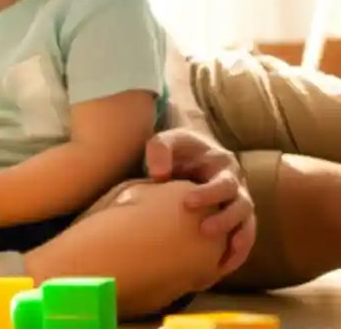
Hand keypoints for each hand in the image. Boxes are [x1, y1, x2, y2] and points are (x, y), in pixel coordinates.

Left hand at [145, 128, 255, 277]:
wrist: (191, 151)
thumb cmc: (178, 148)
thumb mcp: (168, 140)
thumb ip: (160, 150)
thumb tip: (159, 174)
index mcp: (224, 165)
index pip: (224, 182)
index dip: (209, 193)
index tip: (188, 202)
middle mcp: (237, 185)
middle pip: (242, 205)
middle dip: (226, 219)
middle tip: (204, 230)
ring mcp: (239, 202)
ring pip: (249, 224)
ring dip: (238, 241)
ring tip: (221, 259)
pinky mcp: (235, 218)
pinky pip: (244, 237)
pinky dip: (238, 254)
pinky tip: (223, 268)